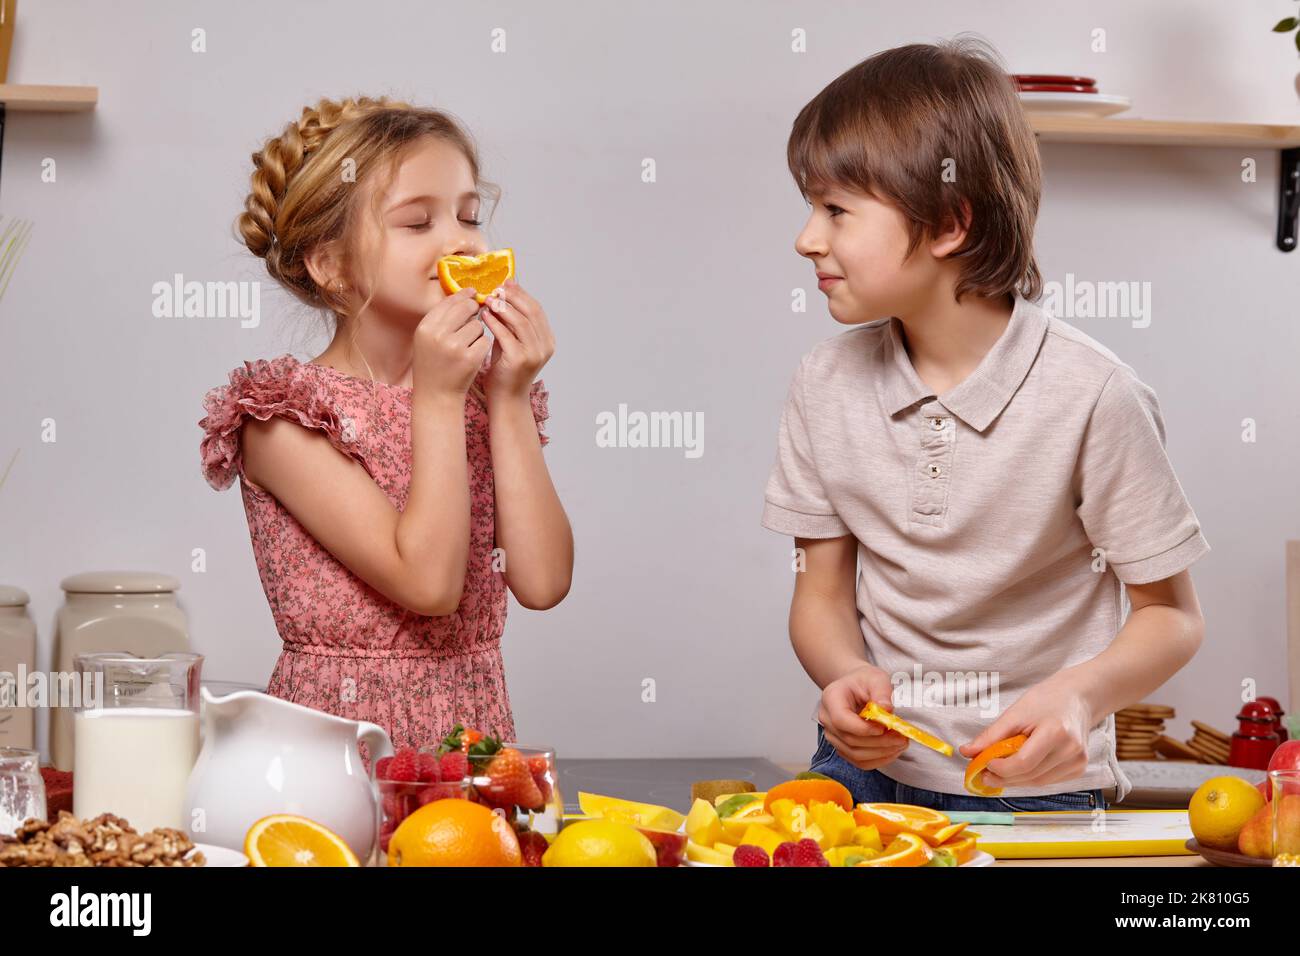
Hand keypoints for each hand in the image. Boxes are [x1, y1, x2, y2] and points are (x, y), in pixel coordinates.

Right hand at [412, 287, 491, 398]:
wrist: (436, 394)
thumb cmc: (434, 363)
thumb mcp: (428, 338)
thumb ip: (442, 317)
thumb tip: (466, 294)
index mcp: (425, 327)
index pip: (449, 302)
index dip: (463, 295)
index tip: (472, 293)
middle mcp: (438, 335)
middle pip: (466, 308)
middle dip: (474, 310)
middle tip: (474, 315)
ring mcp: (455, 347)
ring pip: (478, 325)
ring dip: (477, 332)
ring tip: (466, 344)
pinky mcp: (470, 358)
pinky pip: (485, 340)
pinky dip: (482, 345)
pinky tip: (473, 354)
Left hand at [478, 278, 554, 398]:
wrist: (506, 398)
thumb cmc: (506, 370)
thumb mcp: (512, 341)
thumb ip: (511, 321)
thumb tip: (503, 292)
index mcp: (547, 340)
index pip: (536, 309)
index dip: (521, 294)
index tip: (506, 282)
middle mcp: (545, 346)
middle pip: (531, 311)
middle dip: (513, 297)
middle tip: (496, 288)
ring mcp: (535, 353)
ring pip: (520, 321)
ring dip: (503, 307)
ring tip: (488, 299)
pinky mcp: (520, 359)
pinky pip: (506, 334)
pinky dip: (495, 322)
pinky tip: (485, 315)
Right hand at [816, 664, 909, 769]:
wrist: (856, 687)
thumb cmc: (864, 682)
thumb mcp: (876, 678)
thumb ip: (881, 692)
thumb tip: (886, 710)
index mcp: (831, 698)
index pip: (841, 720)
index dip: (863, 728)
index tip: (884, 728)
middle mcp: (827, 719)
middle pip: (850, 740)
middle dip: (879, 742)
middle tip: (901, 738)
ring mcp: (833, 736)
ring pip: (855, 754)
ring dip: (881, 753)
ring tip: (900, 744)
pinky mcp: (843, 748)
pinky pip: (859, 762)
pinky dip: (878, 760)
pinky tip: (893, 751)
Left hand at [959, 673, 1094, 788]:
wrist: (1077, 698)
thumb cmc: (1047, 700)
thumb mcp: (1016, 712)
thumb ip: (991, 735)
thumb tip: (967, 752)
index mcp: (1056, 733)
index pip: (1024, 763)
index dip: (1001, 768)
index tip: (984, 765)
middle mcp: (1071, 751)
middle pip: (1030, 775)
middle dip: (1003, 777)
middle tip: (984, 773)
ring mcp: (1077, 762)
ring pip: (1037, 782)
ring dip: (1014, 780)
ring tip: (998, 770)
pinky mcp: (1079, 768)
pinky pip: (1047, 781)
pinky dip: (1029, 777)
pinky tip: (1019, 768)